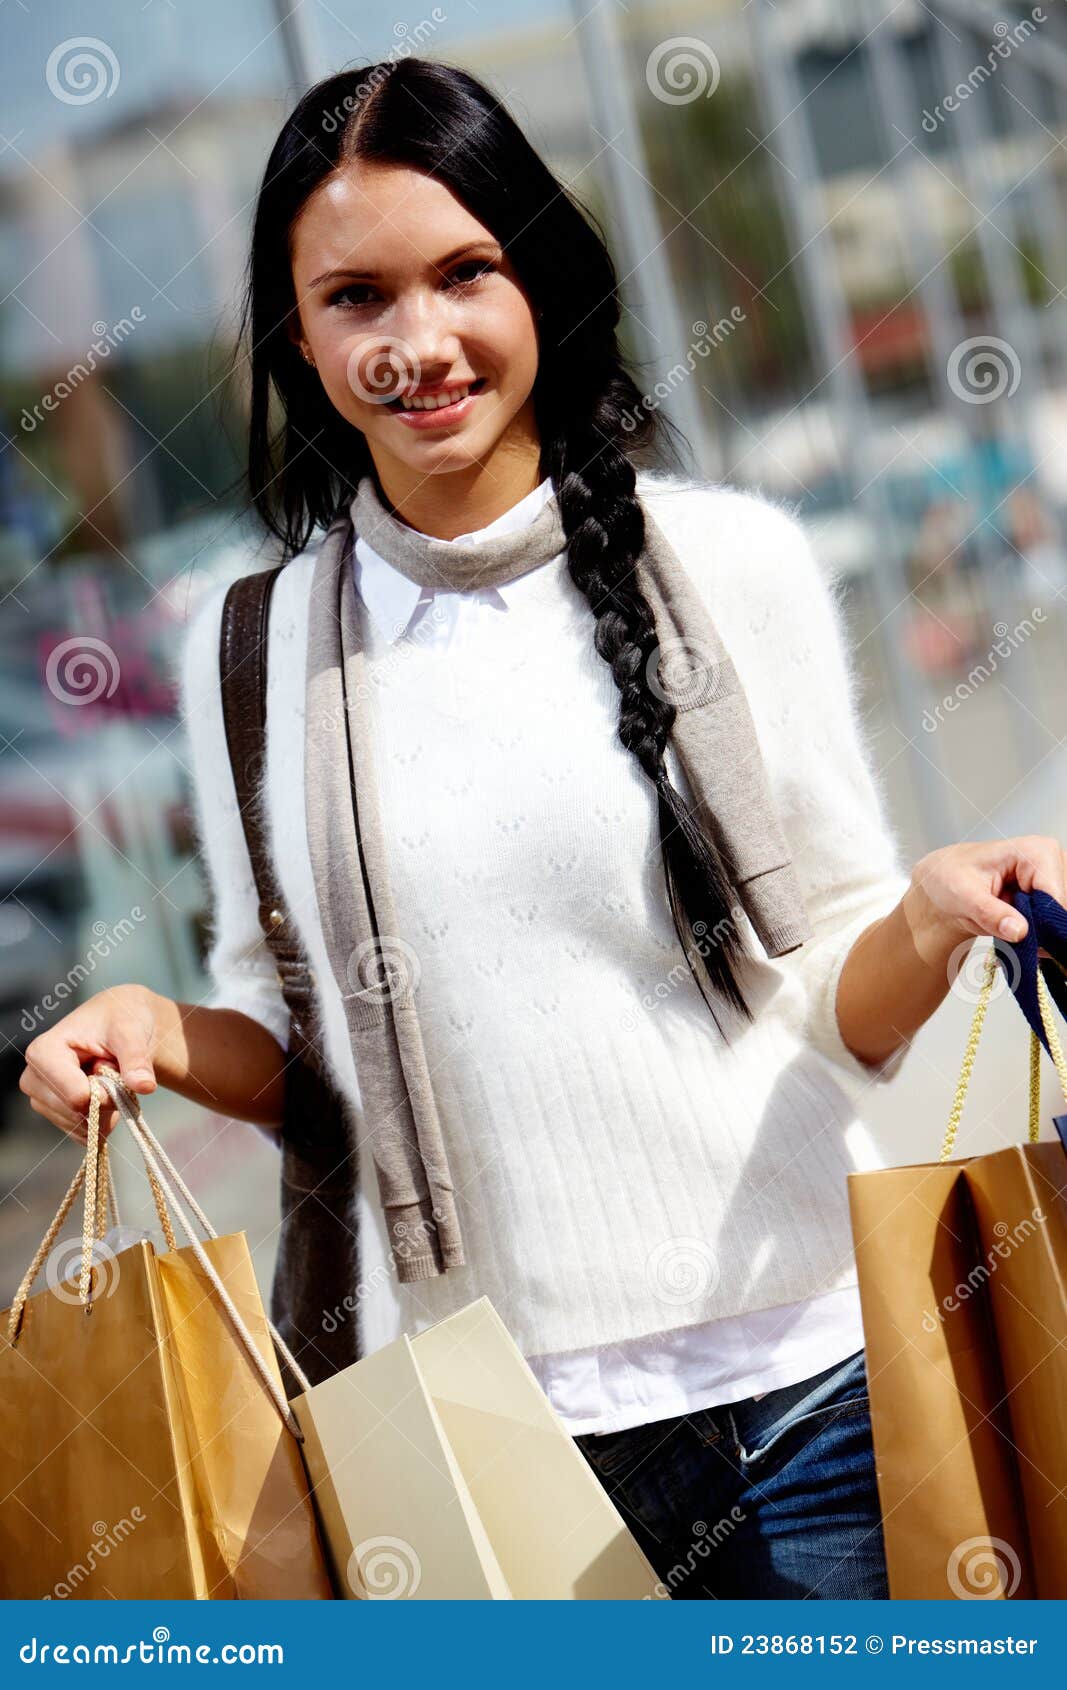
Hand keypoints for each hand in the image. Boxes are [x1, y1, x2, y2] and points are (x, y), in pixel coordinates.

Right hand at [18, 984, 159, 1141]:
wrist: (119, 1024)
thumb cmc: (120, 1019)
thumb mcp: (131, 1031)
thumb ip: (136, 1058)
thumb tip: (145, 1086)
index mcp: (43, 1052)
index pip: (76, 1096)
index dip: (106, 1093)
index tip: (115, 1069)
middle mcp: (33, 1079)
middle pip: (76, 1114)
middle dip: (106, 1101)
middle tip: (113, 1071)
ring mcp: (41, 1100)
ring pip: (80, 1126)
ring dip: (105, 1110)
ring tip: (107, 1078)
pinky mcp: (54, 1115)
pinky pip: (82, 1135)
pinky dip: (102, 1121)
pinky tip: (105, 1095)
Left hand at [909, 836, 1065, 957]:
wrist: (947, 877)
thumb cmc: (951, 876)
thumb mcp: (962, 896)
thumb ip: (990, 913)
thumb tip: (1019, 931)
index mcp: (1036, 851)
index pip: (1056, 898)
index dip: (1042, 924)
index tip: (1020, 938)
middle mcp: (1054, 861)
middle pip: (1061, 910)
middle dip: (1039, 930)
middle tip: (1007, 934)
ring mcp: (1056, 877)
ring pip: (1059, 920)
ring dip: (1038, 934)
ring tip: (1005, 928)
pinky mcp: (1053, 894)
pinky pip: (1055, 923)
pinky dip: (1039, 935)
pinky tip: (1015, 931)